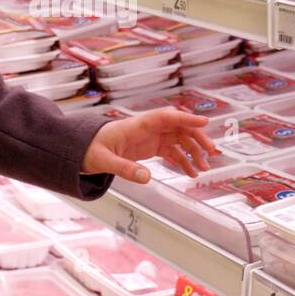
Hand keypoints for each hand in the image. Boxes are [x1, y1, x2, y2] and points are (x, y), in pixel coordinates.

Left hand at [82, 109, 220, 184]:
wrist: (83, 150)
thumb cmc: (91, 150)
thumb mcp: (104, 161)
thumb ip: (124, 169)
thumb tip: (147, 178)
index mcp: (137, 125)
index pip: (166, 117)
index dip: (186, 117)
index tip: (204, 121)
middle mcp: (148, 128)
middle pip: (179, 127)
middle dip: (197, 137)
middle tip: (211, 152)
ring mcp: (151, 137)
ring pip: (179, 140)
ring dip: (193, 152)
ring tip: (203, 169)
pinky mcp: (151, 147)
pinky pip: (172, 151)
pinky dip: (183, 161)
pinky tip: (191, 172)